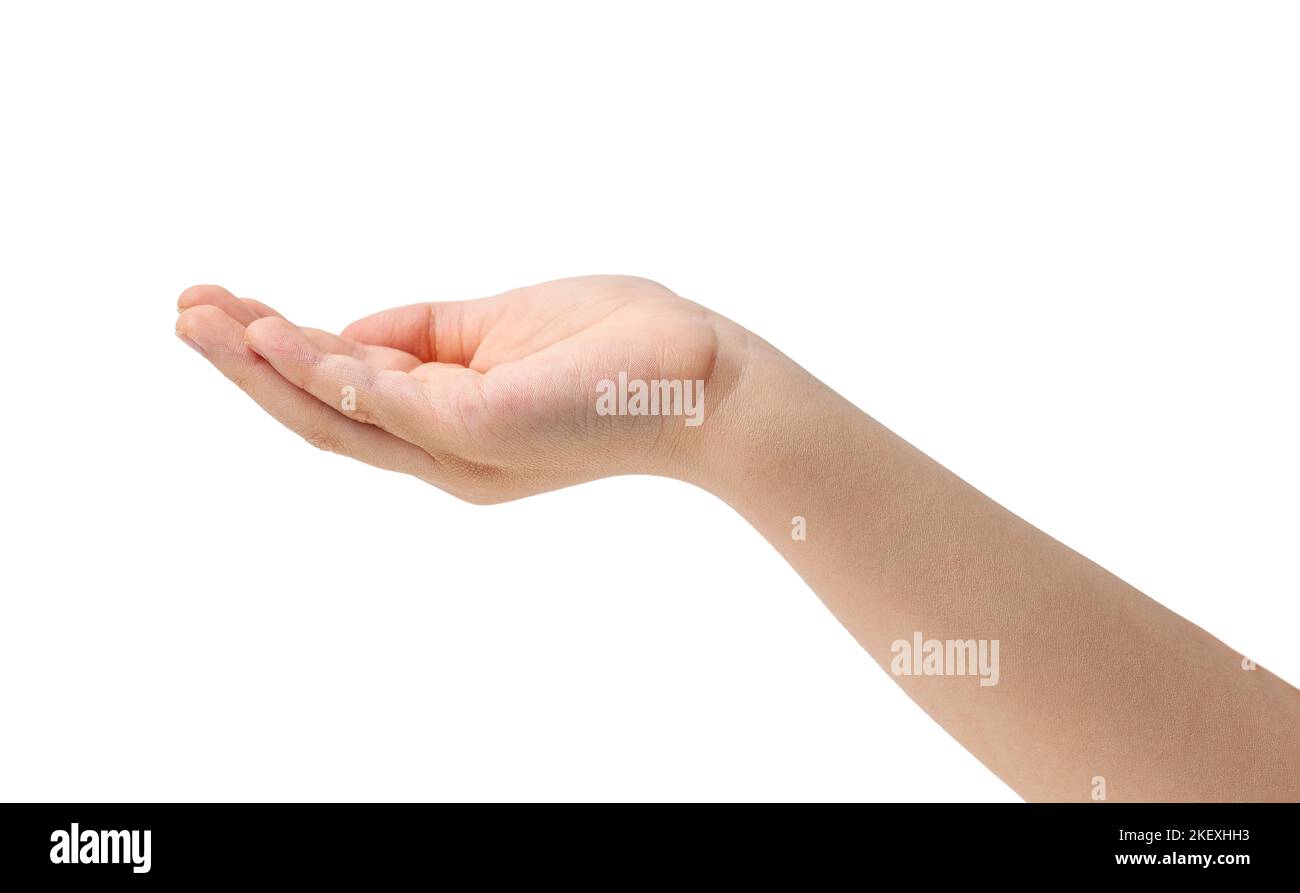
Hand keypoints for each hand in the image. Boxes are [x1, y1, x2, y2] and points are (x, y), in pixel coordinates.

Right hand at [175, 276, 745, 502]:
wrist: (707, 376)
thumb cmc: (620, 346)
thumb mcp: (500, 328)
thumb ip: (422, 335)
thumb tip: (341, 331)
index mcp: (450, 426)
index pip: (348, 394)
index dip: (282, 355)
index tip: (227, 308)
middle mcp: (445, 452)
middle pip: (324, 417)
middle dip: (248, 369)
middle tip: (183, 316)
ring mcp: (462, 448)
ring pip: (338, 418)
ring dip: (261, 368)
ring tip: (196, 320)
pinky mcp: (484, 429)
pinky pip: (388, 402)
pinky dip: (324, 368)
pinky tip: (272, 334)